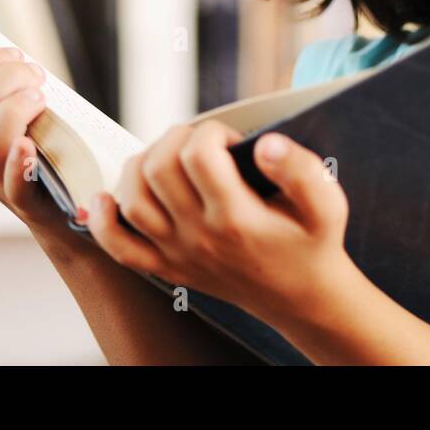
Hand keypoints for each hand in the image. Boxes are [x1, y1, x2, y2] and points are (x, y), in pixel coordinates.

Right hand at [0, 46, 70, 237]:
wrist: (60, 204)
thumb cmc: (35, 146)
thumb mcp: (3, 113)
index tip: (15, 54)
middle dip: (8, 77)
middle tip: (37, 75)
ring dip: (15, 110)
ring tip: (40, 98)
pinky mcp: (25, 201)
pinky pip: (14, 184)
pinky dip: (18, 163)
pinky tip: (28, 145)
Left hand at [85, 120, 354, 325]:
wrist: (301, 297)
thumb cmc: (311, 244)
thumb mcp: (327, 204)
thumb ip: (301, 170)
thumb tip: (266, 143)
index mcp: (237, 217)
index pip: (199, 155)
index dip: (211, 131)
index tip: (230, 139)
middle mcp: (201, 235)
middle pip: (158, 169)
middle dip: (176, 138)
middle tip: (201, 142)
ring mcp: (179, 253)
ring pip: (132, 199)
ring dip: (141, 165)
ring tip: (171, 158)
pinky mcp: (167, 267)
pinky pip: (119, 247)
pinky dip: (103, 220)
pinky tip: (108, 198)